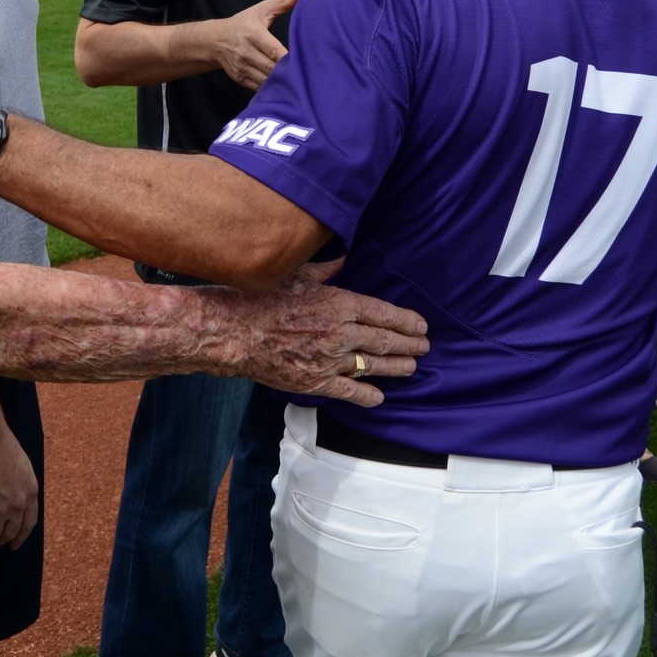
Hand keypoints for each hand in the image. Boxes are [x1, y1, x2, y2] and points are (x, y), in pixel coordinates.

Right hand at [203, 259, 427, 406]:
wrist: (232, 332)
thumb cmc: (259, 298)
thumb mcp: (295, 274)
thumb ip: (324, 270)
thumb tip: (342, 259)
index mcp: (338, 303)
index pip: (383, 314)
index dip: (406, 321)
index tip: (421, 326)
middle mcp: (339, 333)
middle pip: (384, 340)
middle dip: (409, 344)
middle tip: (424, 347)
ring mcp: (328, 360)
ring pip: (372, 365)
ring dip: (395, 367)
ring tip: (411, 368)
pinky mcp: (314, 382)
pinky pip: (349, 391)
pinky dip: (367, 395)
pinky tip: (379, 397)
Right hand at [214, 0, 302, 90]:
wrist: (215, 40)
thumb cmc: (242, 24)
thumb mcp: (260, 10)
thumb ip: (282, 3)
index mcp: (253, 34)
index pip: (274, 50)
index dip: (289, 59)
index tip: (303, 60)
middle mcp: (246, 52)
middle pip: (271, 68)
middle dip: (288, 72)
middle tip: (305, 73)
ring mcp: (242, 67)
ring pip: (266, 81)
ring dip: (281, 82)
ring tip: (296, 81)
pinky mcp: (240, 78)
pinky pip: (259, 87)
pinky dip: (271, 88)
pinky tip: (282, 85)